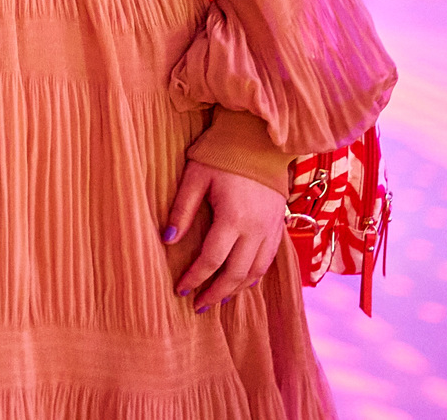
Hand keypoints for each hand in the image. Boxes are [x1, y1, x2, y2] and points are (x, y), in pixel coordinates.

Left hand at [164, 160, 286, 312]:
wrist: (258, 139)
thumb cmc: (220, 156)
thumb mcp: (195, 177)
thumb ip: (181, 210)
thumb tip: (167, 240)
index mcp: (233, 218)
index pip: (212, 260)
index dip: (195, 278)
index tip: (180, 289)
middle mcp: (256, 229)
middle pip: (236, 273)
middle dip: (215, 293)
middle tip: (197, 305)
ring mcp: (271, 230)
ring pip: (255, 272)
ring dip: (235, 289)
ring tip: (217, 298)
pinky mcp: (279, 226)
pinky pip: (269, 261)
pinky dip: (253, 276)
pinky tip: (241, 281)